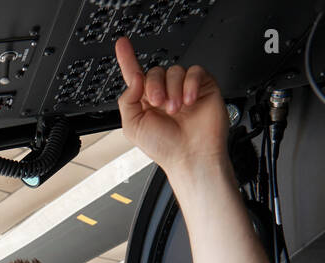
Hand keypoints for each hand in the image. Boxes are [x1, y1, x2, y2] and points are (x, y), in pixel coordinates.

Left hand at [114, 36, 228, 176]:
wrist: (191, 157)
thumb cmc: (164, 148)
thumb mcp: (132, 126)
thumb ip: (127, 100)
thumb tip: (135, 78)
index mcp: (145, 101)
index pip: (136, 75)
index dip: (127, 58)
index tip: (122, 44)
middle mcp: (165, 93)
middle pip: (155, 71)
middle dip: (154, 86)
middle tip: (158, 104)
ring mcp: (184, 89)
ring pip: (175, 70)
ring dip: (173, 90)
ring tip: (175, 109)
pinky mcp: (203, 87)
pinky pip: (195, 71)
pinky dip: (190, 84)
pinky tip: (189, 101)